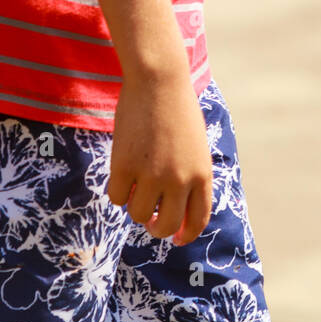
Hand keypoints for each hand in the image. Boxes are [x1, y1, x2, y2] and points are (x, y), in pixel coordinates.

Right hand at [107, 70, 213, 246]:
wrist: (159, 83)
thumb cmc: (179, 112)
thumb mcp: (196, 149)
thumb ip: (191, 179)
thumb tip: (177, 214)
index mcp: (202, 175)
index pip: (197, 219)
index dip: (186, 234)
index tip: (177, 238)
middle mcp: (180, 180)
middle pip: (166, 226)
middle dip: (157, 228)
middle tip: (150, 221)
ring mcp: (151, 174)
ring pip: (138, 213)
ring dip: (136, 205)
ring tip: (137, 183)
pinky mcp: (124, 166)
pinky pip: (117, 197)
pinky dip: (119, 190)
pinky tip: (123, 171)